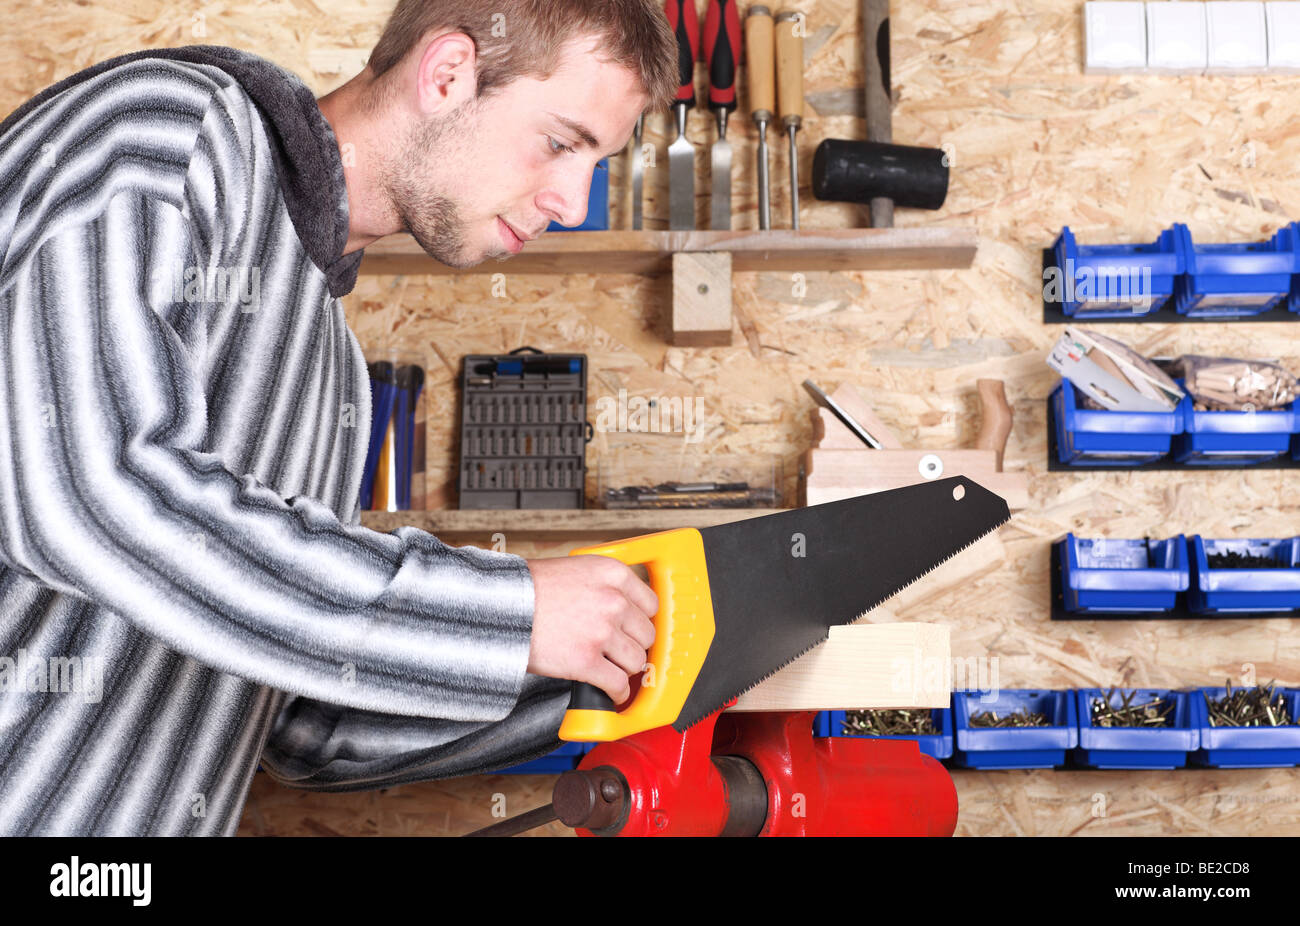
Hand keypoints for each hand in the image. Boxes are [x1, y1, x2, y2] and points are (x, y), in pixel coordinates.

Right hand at [525, 555, 657, 703]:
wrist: (501, 605)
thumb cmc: (530, 588)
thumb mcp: (576, 571)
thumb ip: (604, 587)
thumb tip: (622, 610)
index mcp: (613, 574)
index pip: (651, 604)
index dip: (641, 621)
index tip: (634, 630)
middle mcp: (614, 601)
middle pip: (646, 635)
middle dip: (633, 645)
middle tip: (619, 651)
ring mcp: (601, 632)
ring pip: (636, 662)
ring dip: (625, 670)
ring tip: (611, 670)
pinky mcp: (587, 661)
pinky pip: (618, 685)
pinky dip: (617, 693)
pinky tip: (610, 692)